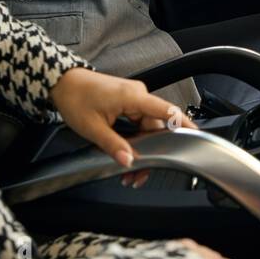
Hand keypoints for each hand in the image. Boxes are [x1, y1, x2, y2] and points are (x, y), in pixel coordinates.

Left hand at [49, 68, 195, 187]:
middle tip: (138, 175)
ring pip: (147, 127)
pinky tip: (128, 154)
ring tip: (129, 171)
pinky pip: (138, 123)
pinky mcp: (127, 101)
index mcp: (133, 97)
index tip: (197, 136)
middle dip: (151, 152)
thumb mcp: (93, 128)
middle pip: (156, 127)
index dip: (184, 124)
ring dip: (141, 148)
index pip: (167, 110)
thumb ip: (114, 145)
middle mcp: (137, 94)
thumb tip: (129, 161)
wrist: (62, 82)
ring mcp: (133, 97)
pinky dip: (135, 139)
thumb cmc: (75, 98)